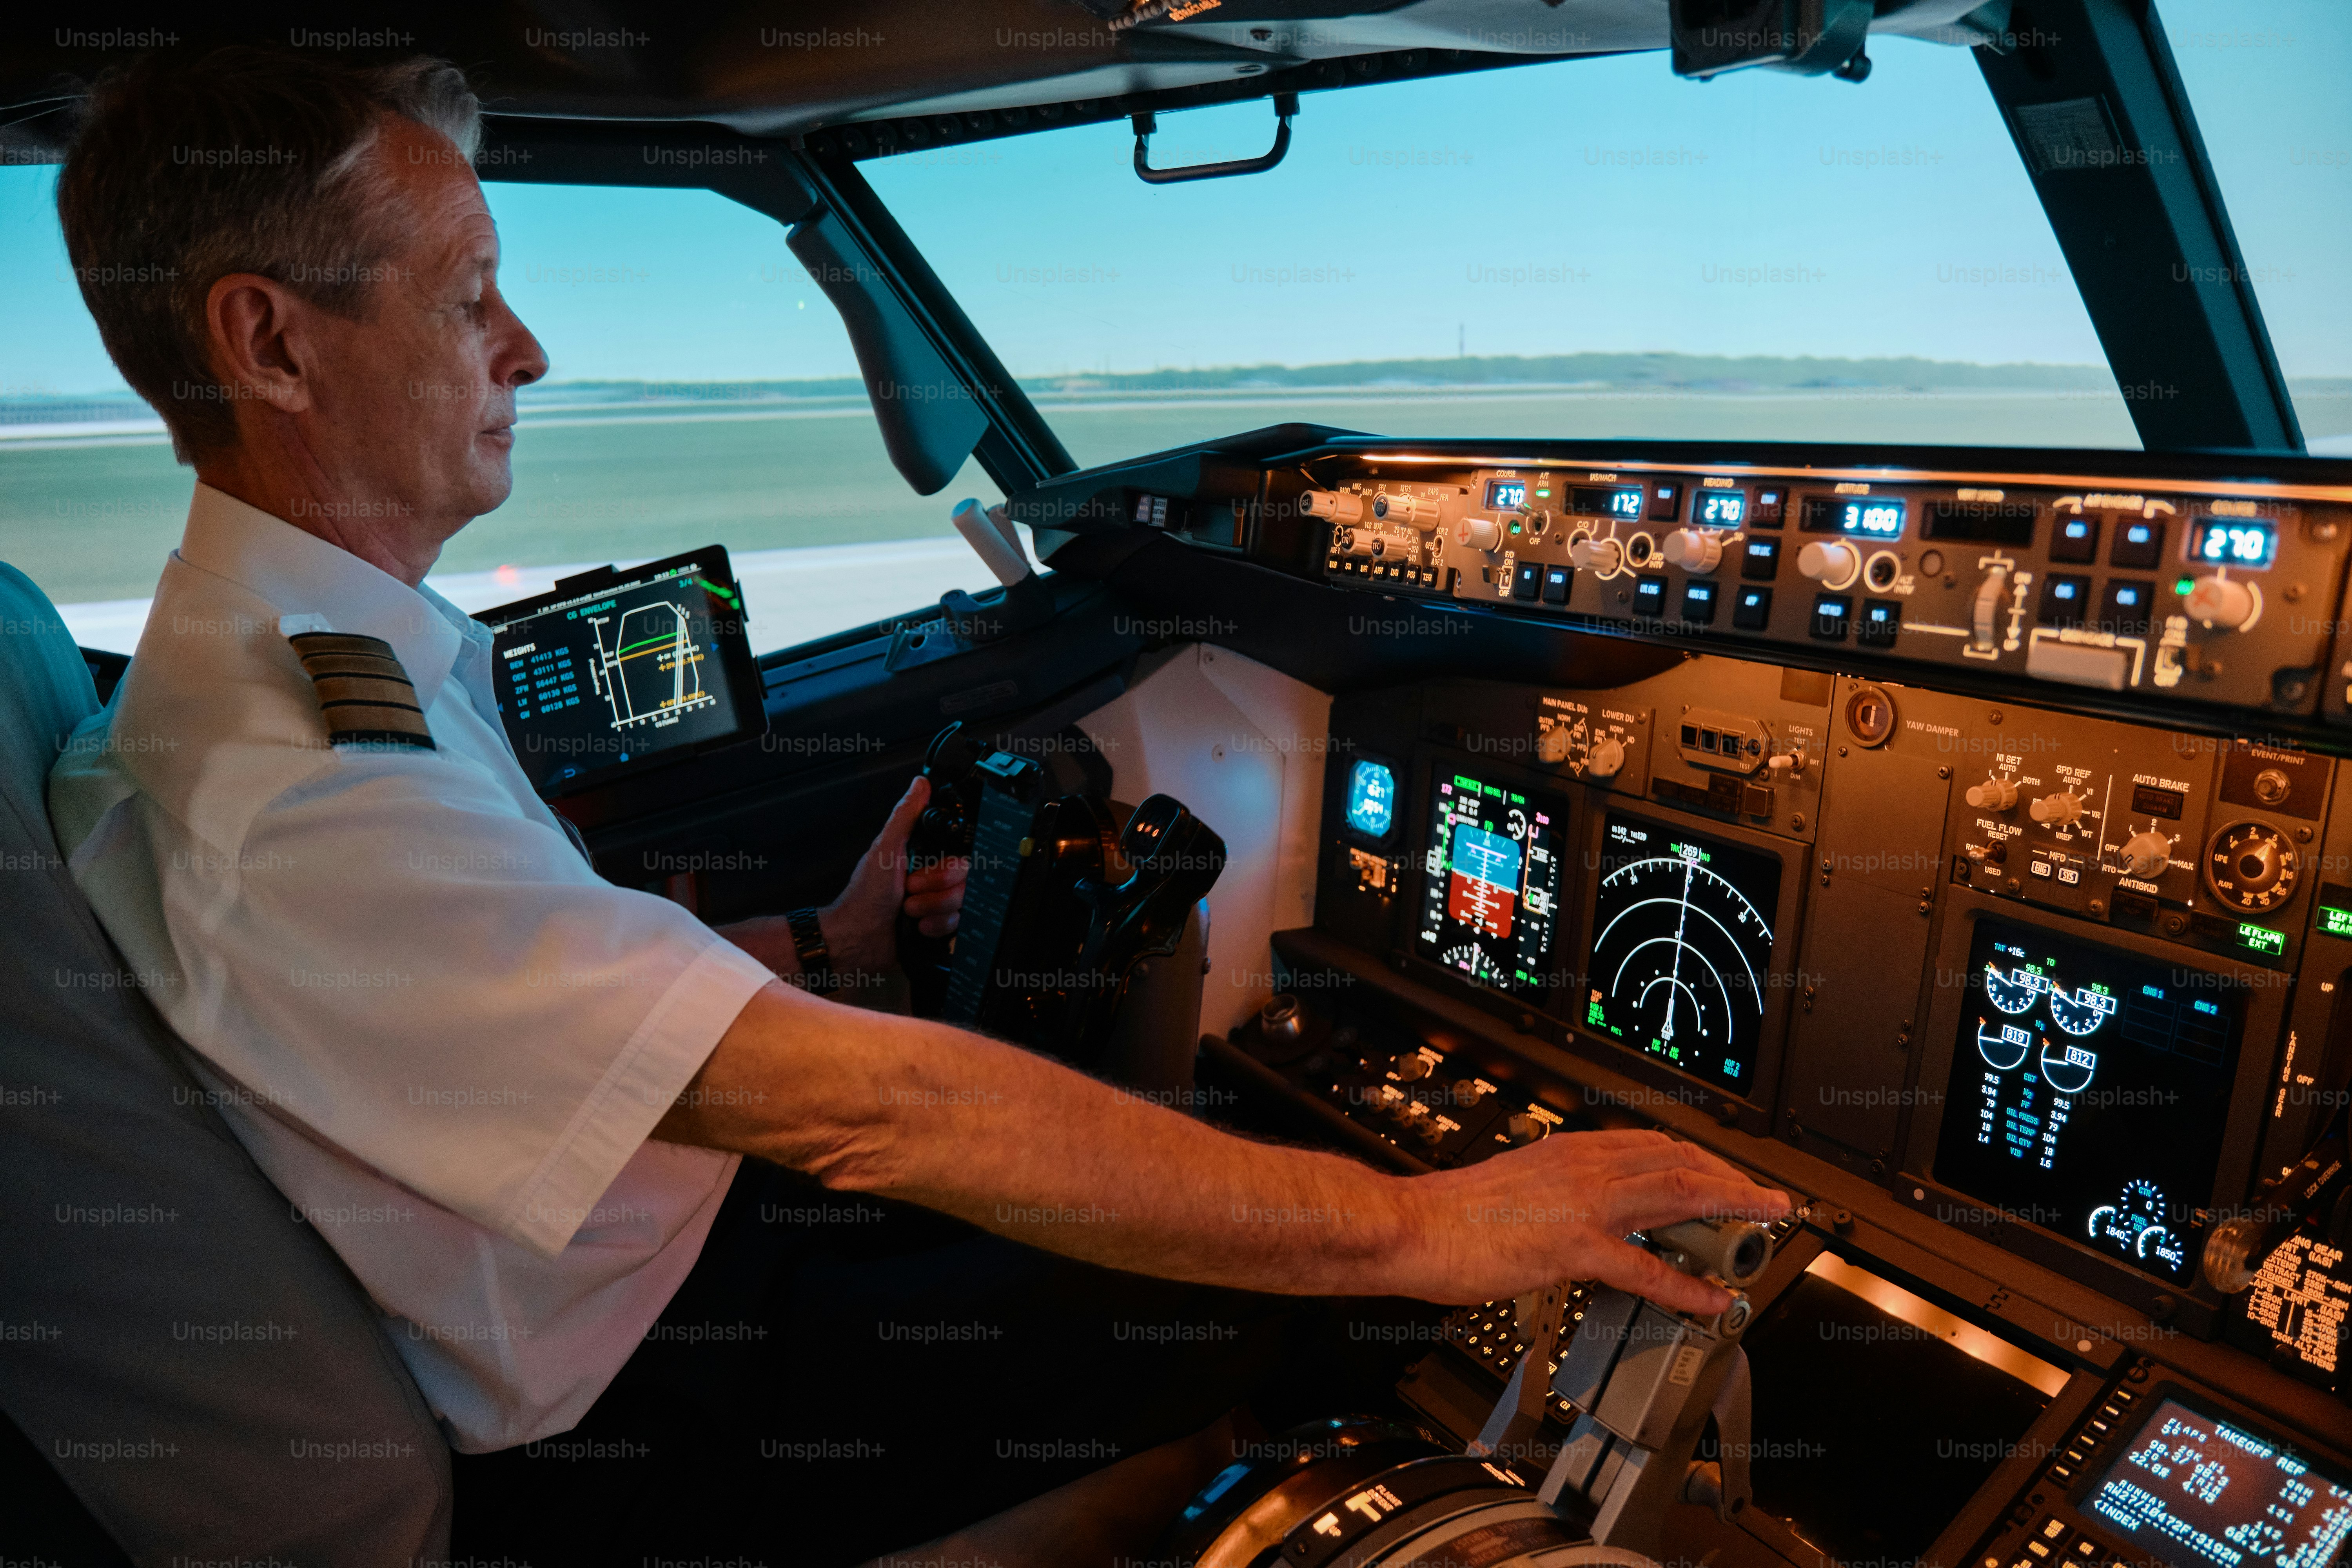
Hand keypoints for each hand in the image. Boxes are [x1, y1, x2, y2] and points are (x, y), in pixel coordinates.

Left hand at [820, 775, 968, 973]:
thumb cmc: (864, 895)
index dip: (949, 864)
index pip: (960, 853)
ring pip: (963, 902)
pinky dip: (935, 926)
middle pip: (965, 879)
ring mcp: (937, 902)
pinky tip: (917, 926)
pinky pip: (957, 925)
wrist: (858, 938)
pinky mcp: (939, 926)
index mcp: (923, 855)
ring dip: (933, 908)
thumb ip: (905, 816)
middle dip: (936, 888)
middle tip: (910, 890)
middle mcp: (933, 877)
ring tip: (909, 910)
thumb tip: (920, 784)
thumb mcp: (885, 849)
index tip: (930, 867)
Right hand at [1398, 1128, 1792, 1314]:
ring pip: (1678, 1193)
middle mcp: (1583, 1167)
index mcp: (1568, 1152)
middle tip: (1766, 1199)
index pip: (1650, 1145)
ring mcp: (1583, 1204)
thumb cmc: (1450, 1214)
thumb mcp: (1513, 1185)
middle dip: (1730, 1178)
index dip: (1697, 1160)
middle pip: (1678, 1160)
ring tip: (1767, 1222)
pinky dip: (1689, 1284)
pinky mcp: (1574, 1246)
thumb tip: (1570, 1211)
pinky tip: (1714, 1299)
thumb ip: (1552, 1192)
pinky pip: (1647, 1267)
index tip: (1723, 1176)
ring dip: (1732, 1206)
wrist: (1411, 1225)